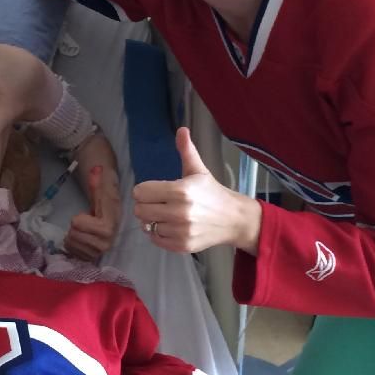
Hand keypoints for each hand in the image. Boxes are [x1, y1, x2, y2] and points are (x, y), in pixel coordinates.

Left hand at [64, 164, 120, 261]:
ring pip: (73, 245)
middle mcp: (107, 242)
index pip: (82, 226)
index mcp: (110, 225)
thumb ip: (96, 180)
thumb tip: (96, 168)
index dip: (80, 219)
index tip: (84, 214)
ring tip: (82, 229)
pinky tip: (79, 237)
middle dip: (74, 227)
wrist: (108, 212)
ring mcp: (100, 252)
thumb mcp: (99, 188)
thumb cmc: (103, 199)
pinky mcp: (92, 257)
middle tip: (82, 221)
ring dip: (72, 236)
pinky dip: (72, 245)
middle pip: (75, 236)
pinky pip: (73, 253)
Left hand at [132, 127, 261, 253]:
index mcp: (181, 190)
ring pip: (147, 226)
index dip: (144, 190)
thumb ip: (186, 150)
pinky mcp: (183, 245)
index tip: (153, 190)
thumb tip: (181, 129)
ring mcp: (181, 231)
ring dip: (152, 220)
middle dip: (145, 205)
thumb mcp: (198, 170)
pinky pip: (155, 240)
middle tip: (156, 203)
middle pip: (140, 210)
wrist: (234, 219)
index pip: (141, 192)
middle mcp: (180, 212)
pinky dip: (157, 234)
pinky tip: (168, 226)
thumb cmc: (212, 193)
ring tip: (164, 215)